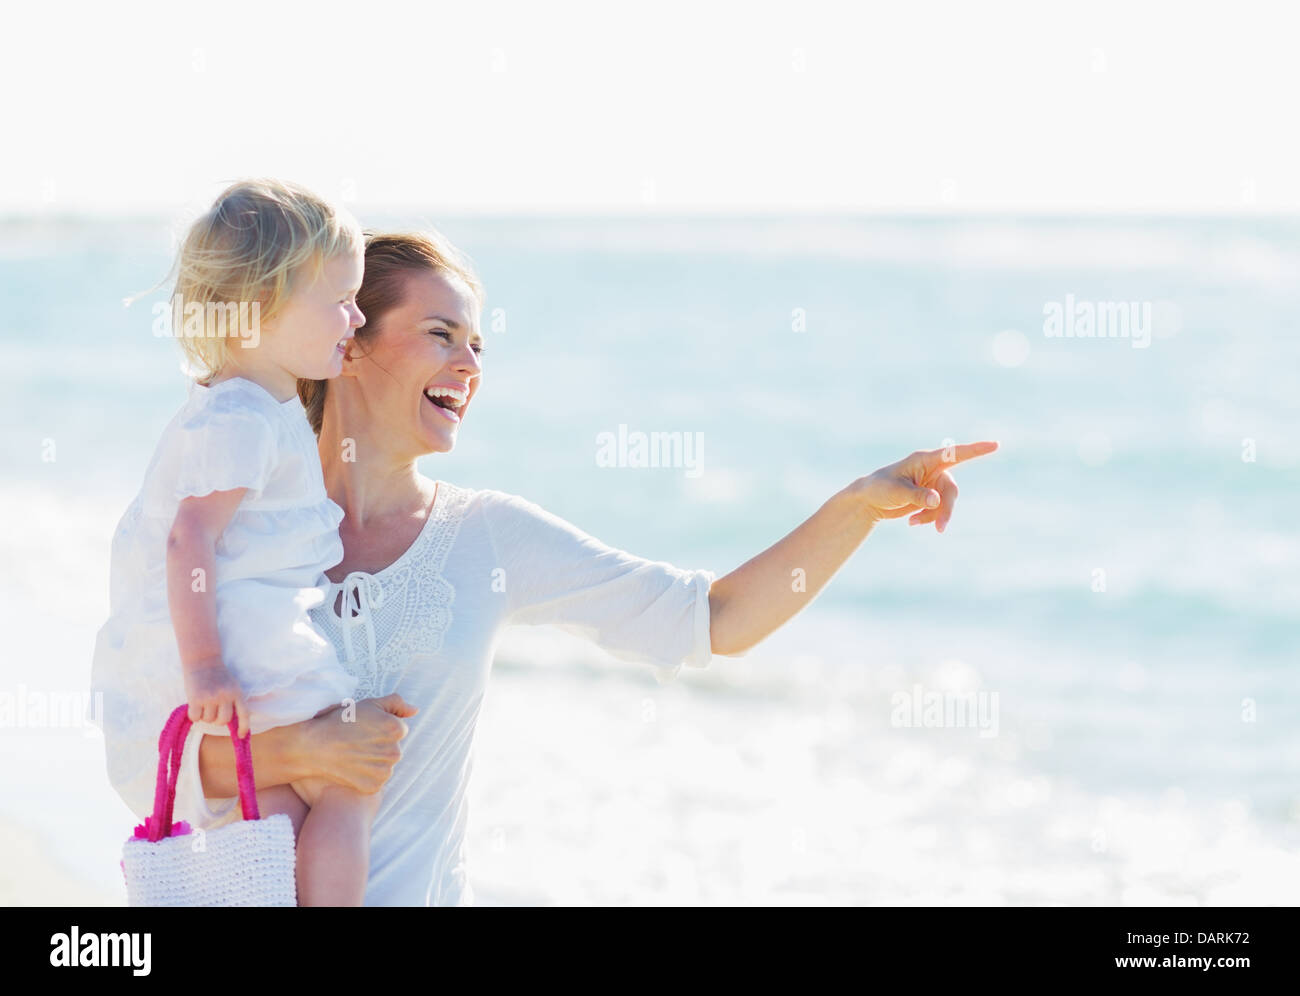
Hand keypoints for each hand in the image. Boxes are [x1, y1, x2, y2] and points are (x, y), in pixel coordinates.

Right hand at [184, 658, 250, 737]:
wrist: (203, 660)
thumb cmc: (217, 674)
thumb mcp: (231, 685)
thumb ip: (232, 700)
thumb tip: (229, 722)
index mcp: (237, 693)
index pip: (244, 714)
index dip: (243, 727)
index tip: (240, 736)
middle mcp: (225, 696)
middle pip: (223, 721)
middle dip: (216, 720)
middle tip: (212, 712)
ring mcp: (211, 698)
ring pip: (208, 720)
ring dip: (204, 716)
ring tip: (202, 704)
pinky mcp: (196, 699)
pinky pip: (195, 717)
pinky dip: (194, 715)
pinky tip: (194, 706)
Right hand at [304, 694, 418, 793]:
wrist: (313, 747)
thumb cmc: (340, 722)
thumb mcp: (369, 704)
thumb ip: (396, 704)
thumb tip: (415, 710)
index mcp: (396, 729)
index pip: (397, 730)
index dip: (380, 729)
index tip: (363, 729)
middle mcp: (395, 752)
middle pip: (392, 749)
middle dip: (378, 745)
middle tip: (356, 742)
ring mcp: (385, 771)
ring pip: (385, 765)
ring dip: (373, 761)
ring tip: (353, 755)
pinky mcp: (374, 787)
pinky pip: (376, 781)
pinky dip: (366, 777)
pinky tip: (351, 768)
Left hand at [851, 440, 998, 532]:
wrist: (869, 500)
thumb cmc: (879, 488)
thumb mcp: (896, 492)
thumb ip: (917, 495)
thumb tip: (936, 500)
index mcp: (924, 460)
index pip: (954, 453)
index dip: (976, 450)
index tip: (995, 445)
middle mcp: (932, 469)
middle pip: (951, 490)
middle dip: (946, 510)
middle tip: (939, 528)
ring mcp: (933, 484)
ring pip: (946, 503)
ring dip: (934, 516)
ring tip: (913, 523)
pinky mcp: (930, 497)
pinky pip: (938, 510)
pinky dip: (928, 518)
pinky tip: (912, 522)